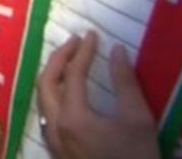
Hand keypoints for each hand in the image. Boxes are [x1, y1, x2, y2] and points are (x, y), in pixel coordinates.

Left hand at [36, 31, 159, 158]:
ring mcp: (54, 144)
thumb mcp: (138, 119)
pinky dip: (54, 96)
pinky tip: (68, 94)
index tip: (93, 34)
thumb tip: (117, 50)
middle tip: (76, 42)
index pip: (74, 74)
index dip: (83, 51)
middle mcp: (55, 129)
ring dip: (53, 77)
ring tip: (70, 62)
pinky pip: (48, 117)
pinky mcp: (58, 155)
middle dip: (59, 58)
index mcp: (73, 118)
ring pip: (43, 101)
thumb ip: (125, 82)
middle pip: (46, 84)